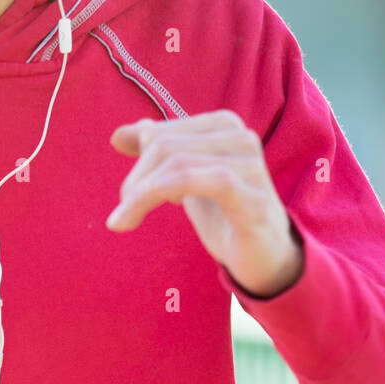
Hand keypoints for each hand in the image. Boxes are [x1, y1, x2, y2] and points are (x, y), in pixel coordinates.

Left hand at [107, 109, 303, 297]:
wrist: (266, 257)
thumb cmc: (226, 215)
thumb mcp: (187, 181)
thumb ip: (158, 154)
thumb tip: (118, 135)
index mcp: (224, 126)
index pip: (163, 132)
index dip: (136, 160)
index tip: (128, 194)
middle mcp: (240, 137)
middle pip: (165, 147)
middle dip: (135, 181)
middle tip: (122, 214)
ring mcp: (250, 165)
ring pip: (177, 165)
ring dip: (140, 195)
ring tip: (124, 221)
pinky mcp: (251, 197)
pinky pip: (198, 183)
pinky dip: (159, 197)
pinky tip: (141, 218)